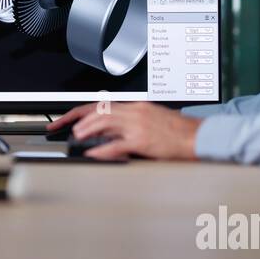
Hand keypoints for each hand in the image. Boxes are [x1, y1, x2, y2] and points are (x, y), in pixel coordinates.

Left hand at [47, 102, 201, 160]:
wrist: (197, 136)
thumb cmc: (177, 132)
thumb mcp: (150, 120)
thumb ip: (128, 124)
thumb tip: (106, 132)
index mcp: (134, 107)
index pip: (99, 105)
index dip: (78, 113)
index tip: (63, 120)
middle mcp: (133, 112)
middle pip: (97, 111)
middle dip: (75, 119)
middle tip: (62, 128)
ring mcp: (137, 125)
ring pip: (103, 122)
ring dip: (85, 129)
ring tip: (75, 137)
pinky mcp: (142, 141)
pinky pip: (116, 144)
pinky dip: (101, 149)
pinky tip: (92, 153)